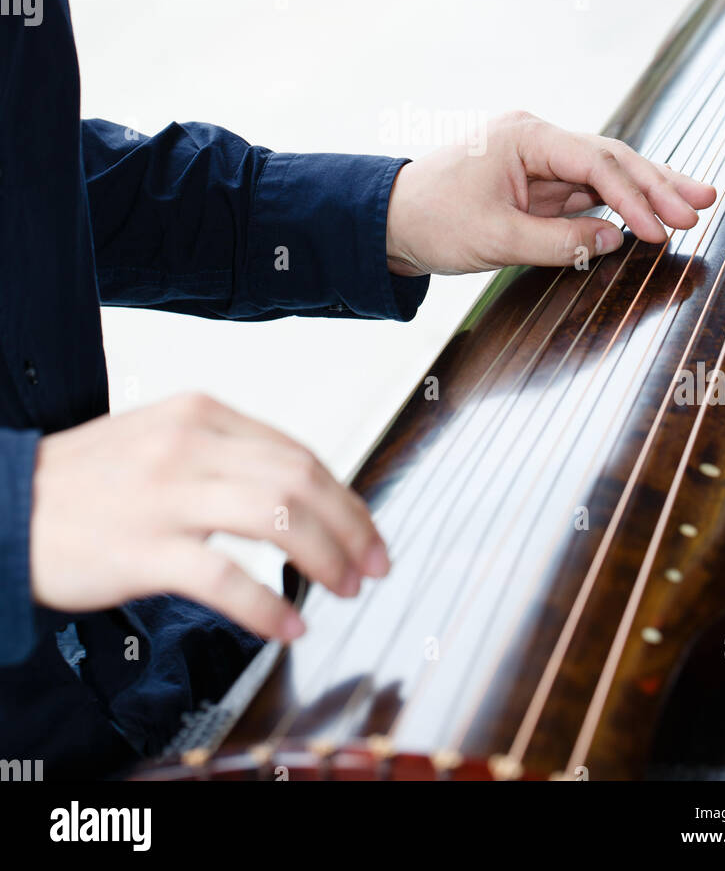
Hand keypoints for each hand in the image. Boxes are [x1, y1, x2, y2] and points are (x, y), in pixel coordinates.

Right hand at [30, 393, 388, 641]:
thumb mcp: (161, 438)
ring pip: (278, 518)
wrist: (7, 506)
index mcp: (200, 412)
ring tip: (343, 590)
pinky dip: (267, 606)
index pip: (298, 451)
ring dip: (325, 558)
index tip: (367, 530)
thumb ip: (226, 454)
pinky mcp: (145, 548)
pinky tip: (287, 626)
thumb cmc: (86, 482)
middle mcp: (190, 444)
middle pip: (301, 480)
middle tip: (372, 565)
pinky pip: (226, 578)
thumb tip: (299, 491)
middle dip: (351, 527)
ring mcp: (168, 495)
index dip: (345, 495)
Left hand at [385, 110, 716, 275]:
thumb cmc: (433, 222)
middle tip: (706, 202)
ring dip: (648, 190)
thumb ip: (560, 242)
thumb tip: (617, 240)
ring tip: (696, 205)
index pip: (596, 163)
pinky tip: (653, 215)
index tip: (663, 229)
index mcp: (525, 136)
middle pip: (611, 157)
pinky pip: (588, 190)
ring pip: (606, 172)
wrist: (388, 222)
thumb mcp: (496, 239)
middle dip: (659, 182)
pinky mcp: (537, 182)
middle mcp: (537, 139)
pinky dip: (620, 204)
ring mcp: (539, 159)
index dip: (635, 196)